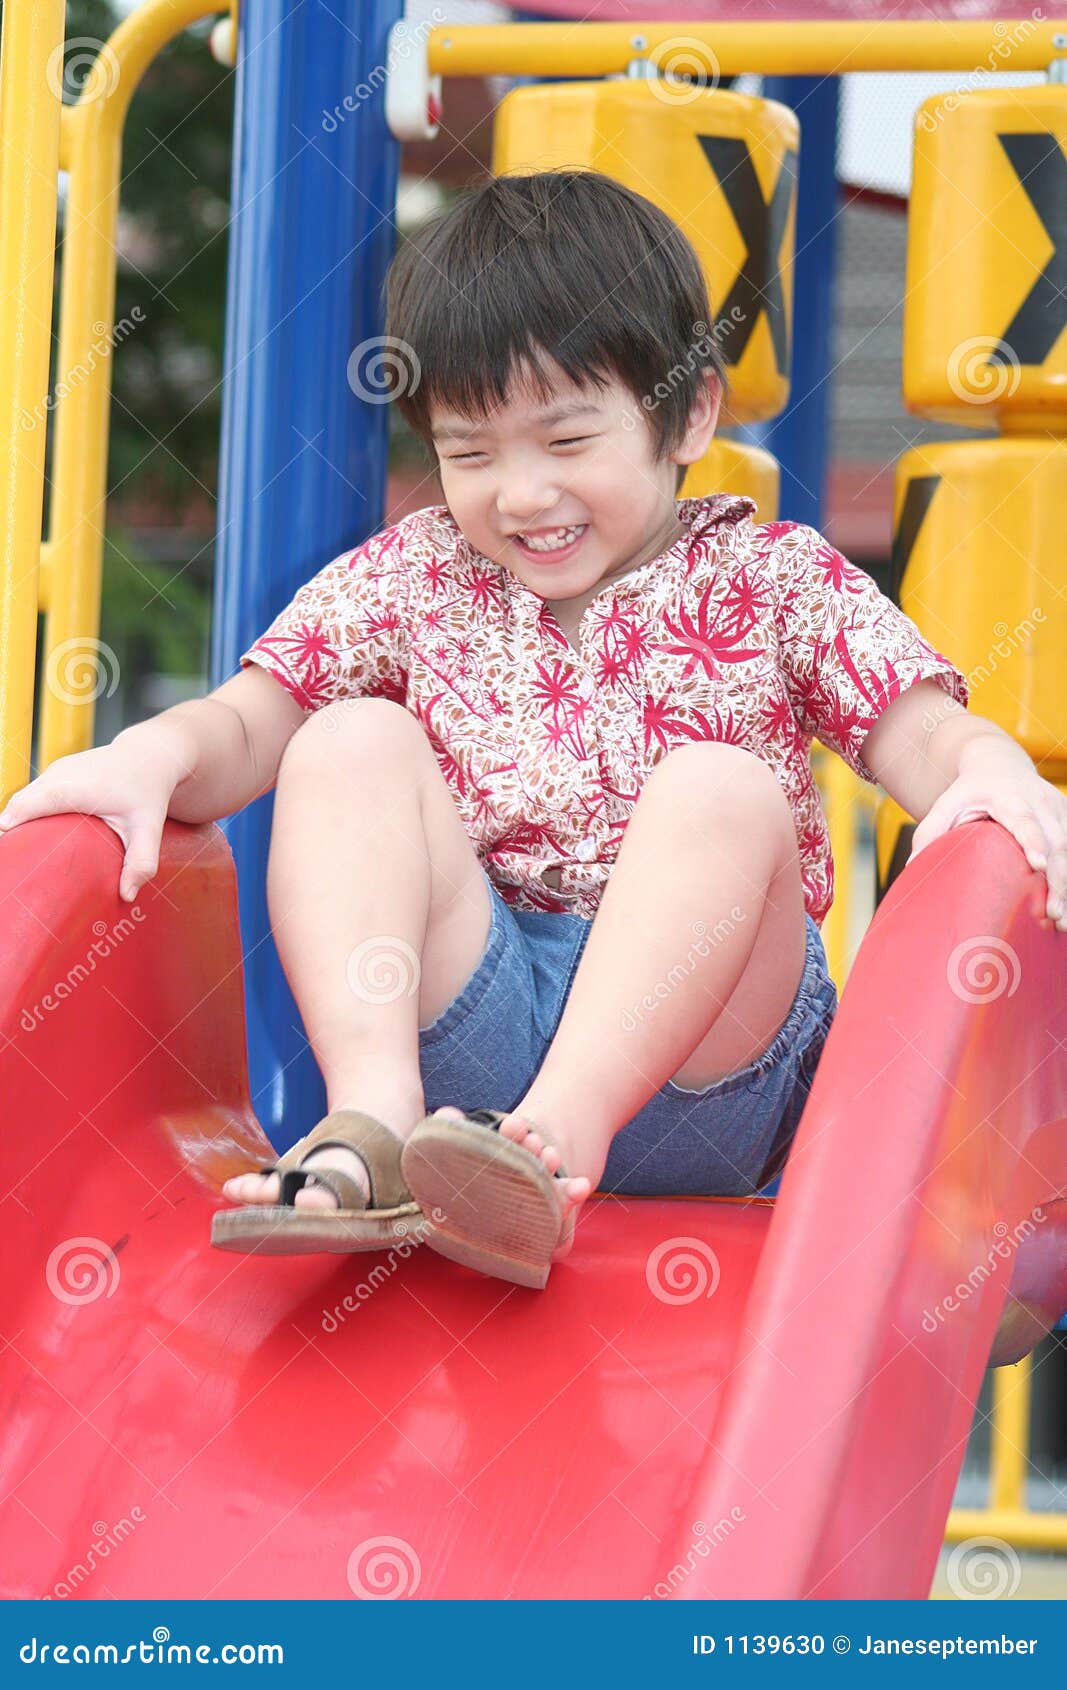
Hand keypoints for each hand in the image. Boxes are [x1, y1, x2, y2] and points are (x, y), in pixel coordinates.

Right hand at [0, 736, 184, 902]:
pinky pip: (32, 796)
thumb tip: (128, 895)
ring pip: (22, 801)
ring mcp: (53, 772)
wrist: (150, 756)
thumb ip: (141, 861)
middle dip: (13, 834)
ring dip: (19, 825)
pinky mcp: (55, 774)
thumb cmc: (148, 791)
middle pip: (17, 807)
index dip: (10, 829)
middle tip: (18, 866)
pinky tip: (36, 839)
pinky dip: (28, 815)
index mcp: (70, 788)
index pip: (24, 807)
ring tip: (24, 857)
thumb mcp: (148, 827)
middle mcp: (56, 776)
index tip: (10, 855)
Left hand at [907, 755, 1066, 931]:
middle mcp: (1040, 802)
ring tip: (1060, 922)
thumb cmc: (969, 791)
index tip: (1039, 865)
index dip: (1033, 842)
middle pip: (1056, 842)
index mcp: (1008, 796)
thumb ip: (929, 832)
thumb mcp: (945, 803)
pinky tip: (1065, 905)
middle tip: (1053, 914)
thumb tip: (911, 869)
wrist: (999, 764)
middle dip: (1057, 879)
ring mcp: (1059, 810)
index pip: (1024, 820)